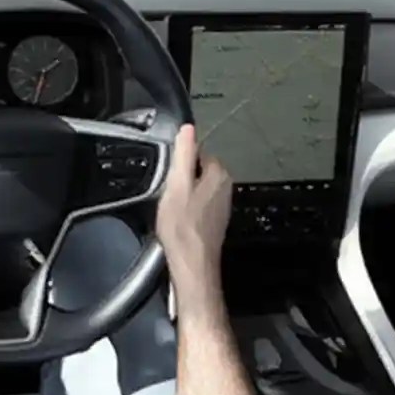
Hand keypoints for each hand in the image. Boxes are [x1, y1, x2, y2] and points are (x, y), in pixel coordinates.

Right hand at [156, 124, 232, 317]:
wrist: (192, 266)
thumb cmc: (182, 225)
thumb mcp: (177, 184)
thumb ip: (184, 155)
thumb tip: (189, 127)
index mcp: (220, 174)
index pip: (198, 153)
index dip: (180, 164)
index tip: (168, 179)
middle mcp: (227, 187)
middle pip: (198, 172)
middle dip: (181, 180)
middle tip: (168, 196)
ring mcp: (223, 206)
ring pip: (198, 189)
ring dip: (183, 197)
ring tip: (171, 210)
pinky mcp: (216, 222)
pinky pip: (199, 206)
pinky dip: (187, 211)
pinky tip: (177, 223)